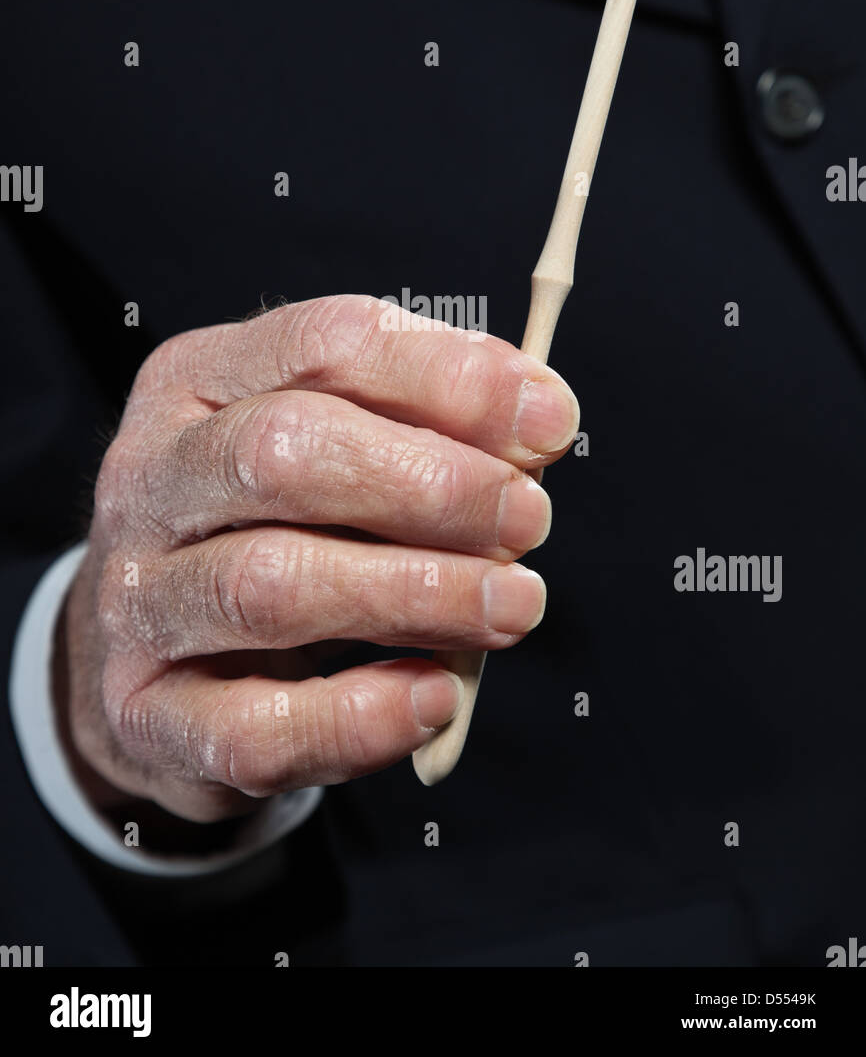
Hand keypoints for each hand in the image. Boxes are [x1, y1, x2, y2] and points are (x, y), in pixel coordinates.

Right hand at [60, 295, 578, 821]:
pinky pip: (252, 726)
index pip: (322, 346)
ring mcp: (137, 601)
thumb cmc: (276, 529)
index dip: (447, 378)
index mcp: (197, 382)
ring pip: (270, 585)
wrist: (160, 658)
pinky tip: (434, 698)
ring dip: (415, 594)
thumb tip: (539, 420)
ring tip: (512, 604)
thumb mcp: (338, 447)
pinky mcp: (150, 714)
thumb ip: (429, 424)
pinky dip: (358, 718)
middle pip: (282, 454)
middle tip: (528, 518)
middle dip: (429, 485)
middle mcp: (150, 479)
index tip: (548, 422)